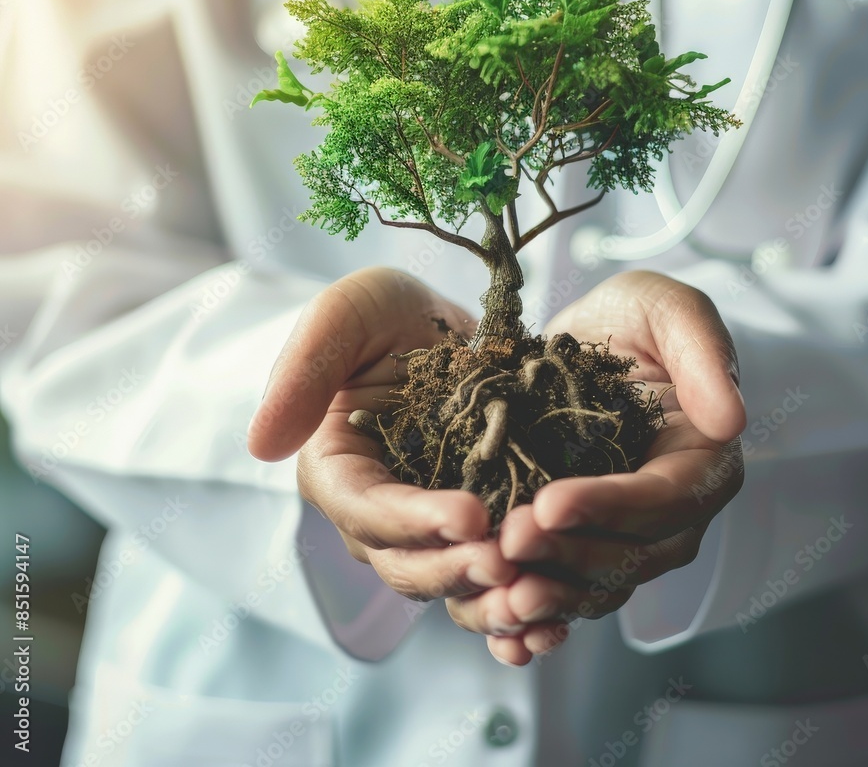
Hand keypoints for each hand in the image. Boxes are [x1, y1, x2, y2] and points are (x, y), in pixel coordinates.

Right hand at [248, 268, 518, 604]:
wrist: (439, 321)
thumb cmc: (384, 312)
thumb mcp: (345, 314)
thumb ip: (304, 367)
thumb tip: (261, 446)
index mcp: (336, 466)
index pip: (363, 508)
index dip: (411, 520)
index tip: (470, 516)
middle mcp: (375, 507)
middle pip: (404, 559)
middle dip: (453, 567)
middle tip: (508, 562)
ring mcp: (427, 519)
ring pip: (448, 575)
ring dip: (486, 594)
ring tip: (536, 592)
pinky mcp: (475, 519)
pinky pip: (488, 566)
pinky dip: (516, 591)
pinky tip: (556, 606)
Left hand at [442, 271, 746, 665]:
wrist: (587, 338)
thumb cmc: (634, 317)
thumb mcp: (666, 307)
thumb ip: (702, 349)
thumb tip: (732, 420)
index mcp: (702, 460)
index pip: (667, 498)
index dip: (611, 507)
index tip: (550, 502)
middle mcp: (672, 511)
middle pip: (633, 554)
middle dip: (570, 553)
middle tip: (508, 541)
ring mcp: (625, 532)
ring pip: (599, 583)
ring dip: (550, 593)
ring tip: (496, 589)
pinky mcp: (582, 540)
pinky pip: (565, 585)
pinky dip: (533, 606)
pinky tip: (492, 609)